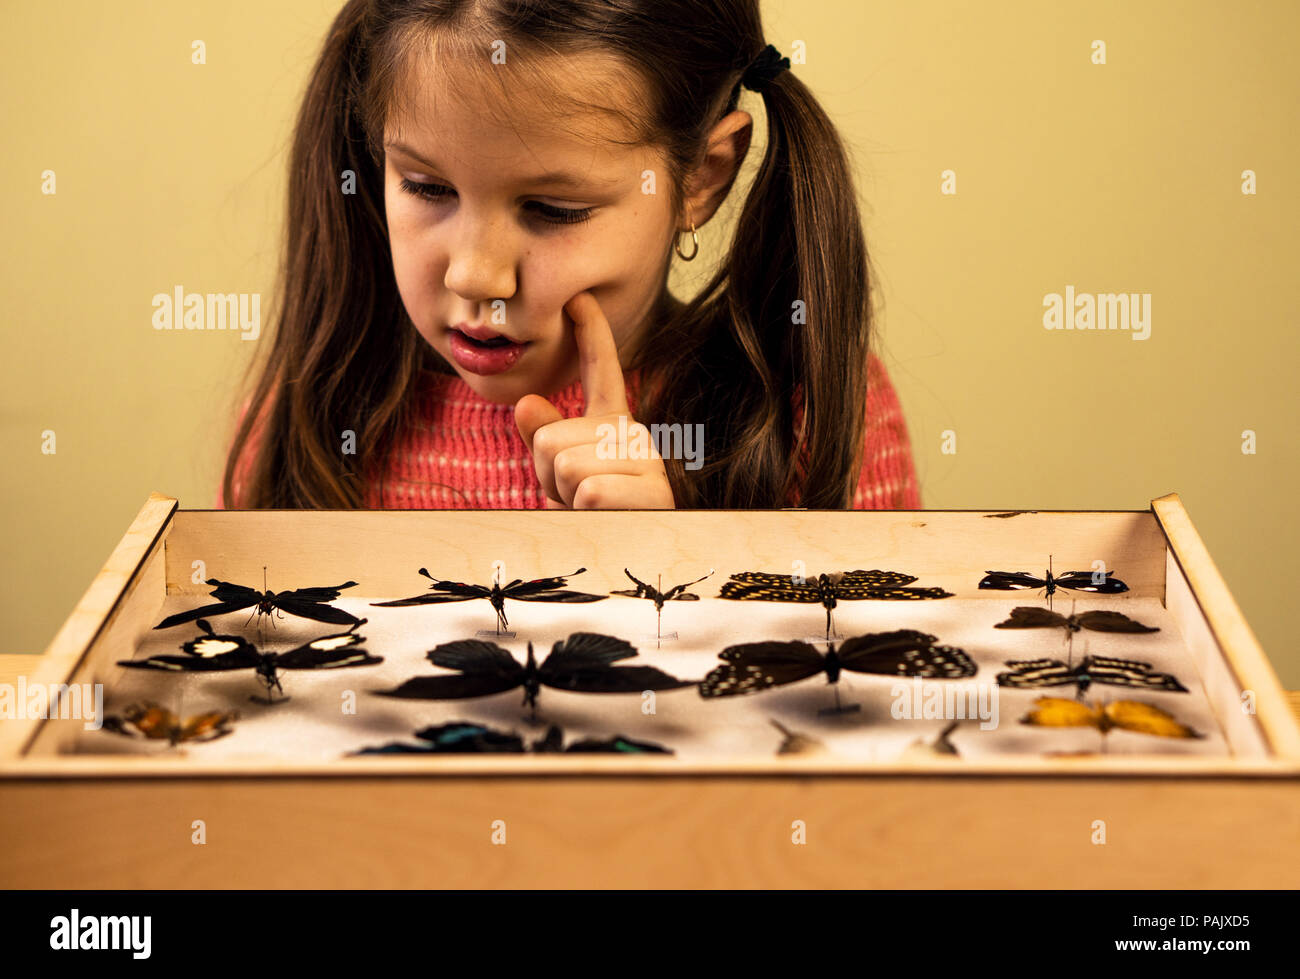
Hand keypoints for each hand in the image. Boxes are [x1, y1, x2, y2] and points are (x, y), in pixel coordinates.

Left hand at [515, 292, 674, 508]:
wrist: (638, 569)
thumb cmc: (596, 524)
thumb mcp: (560, 481)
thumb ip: (544, 441)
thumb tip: (527, 404)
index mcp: (614, 428)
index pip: (601, 372)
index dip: (590, 333)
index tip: (580, 298)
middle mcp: (635, 436)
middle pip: (552, 438)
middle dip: (547, 478)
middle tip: (576, 502)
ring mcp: (646, 461)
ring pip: (565, 464)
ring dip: (564, 499)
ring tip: (592, 514)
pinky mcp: (652, 489)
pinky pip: (587, 490)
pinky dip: (584, 514)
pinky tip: (609, 521)